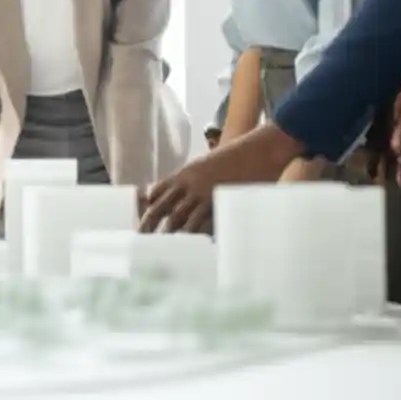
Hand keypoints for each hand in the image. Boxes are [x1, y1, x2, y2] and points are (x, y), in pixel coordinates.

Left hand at [139, 125, 296, 232]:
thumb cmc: (237, 159)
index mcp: (184, 174)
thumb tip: (186, 195)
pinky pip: (202, 222)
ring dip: (169, 234)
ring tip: (161, 249)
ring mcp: (203, 194)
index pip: (156, 191)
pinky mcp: (219, 202)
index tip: (140, 220)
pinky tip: (190, 246)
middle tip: (141, 239)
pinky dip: (195, 235)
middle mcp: (188, 184)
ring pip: (178, 218)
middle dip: (149, 224)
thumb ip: (194, 180)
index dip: (147, 206)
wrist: (260, 150)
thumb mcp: (208, 165)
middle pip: (160, 207)